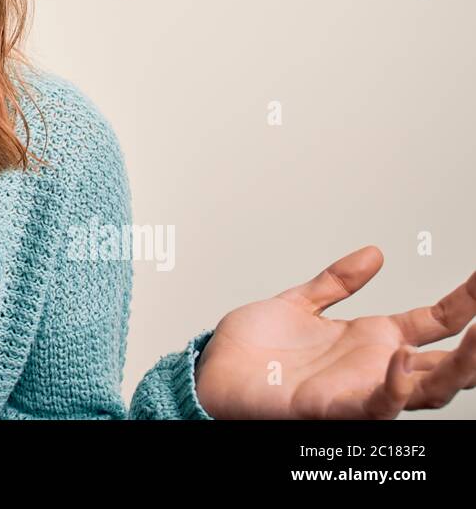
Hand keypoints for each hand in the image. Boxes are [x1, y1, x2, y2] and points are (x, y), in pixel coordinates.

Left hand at [195, 245, 475, 417]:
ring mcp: (358, 391)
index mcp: (372, 342)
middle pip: (449, 364)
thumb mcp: (300, 304)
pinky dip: (393, 386)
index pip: (437, 323)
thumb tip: (375, 254)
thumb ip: (337, 281)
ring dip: (460, 366)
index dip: (466, 302)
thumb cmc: (252, 352)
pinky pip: (375, 404)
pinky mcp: (332, 409)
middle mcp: (375, 370)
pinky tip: (403, 358)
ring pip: (427, 390)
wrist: (212, 376)